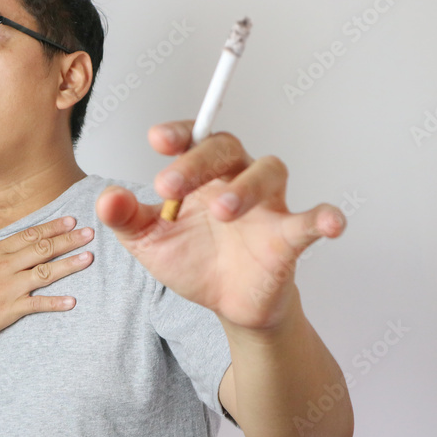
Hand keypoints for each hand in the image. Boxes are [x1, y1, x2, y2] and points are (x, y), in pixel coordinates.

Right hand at [0, 202, 93, 346]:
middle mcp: (4, 267)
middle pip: (42, 250)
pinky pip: (36, 305)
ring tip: (89, 258)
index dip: (52, 227)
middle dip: (68, 240)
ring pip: (44, 273)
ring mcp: (7, 289)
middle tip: (90, 233)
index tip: (71, 220)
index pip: (29, 234)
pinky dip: (55, 303)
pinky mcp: (7, 311)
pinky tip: (72, 301)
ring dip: (69, 265)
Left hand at [95, 120, 345, 330]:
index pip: (195, 139)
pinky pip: (313, 220)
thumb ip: (127, 219)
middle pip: (227, 148)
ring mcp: (267, 205)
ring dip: (244, 187)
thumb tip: (106, 199)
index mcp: (201, 175)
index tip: (157, 138)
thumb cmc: (193, 259)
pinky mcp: (289, 237)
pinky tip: (330, 223)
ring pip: (269, 171)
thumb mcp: (148, 241)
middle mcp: (236, 179)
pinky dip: (324, 217)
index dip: (180, 132)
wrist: (227, 304)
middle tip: (168, 186)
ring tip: (221, 211)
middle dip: (198, 160)